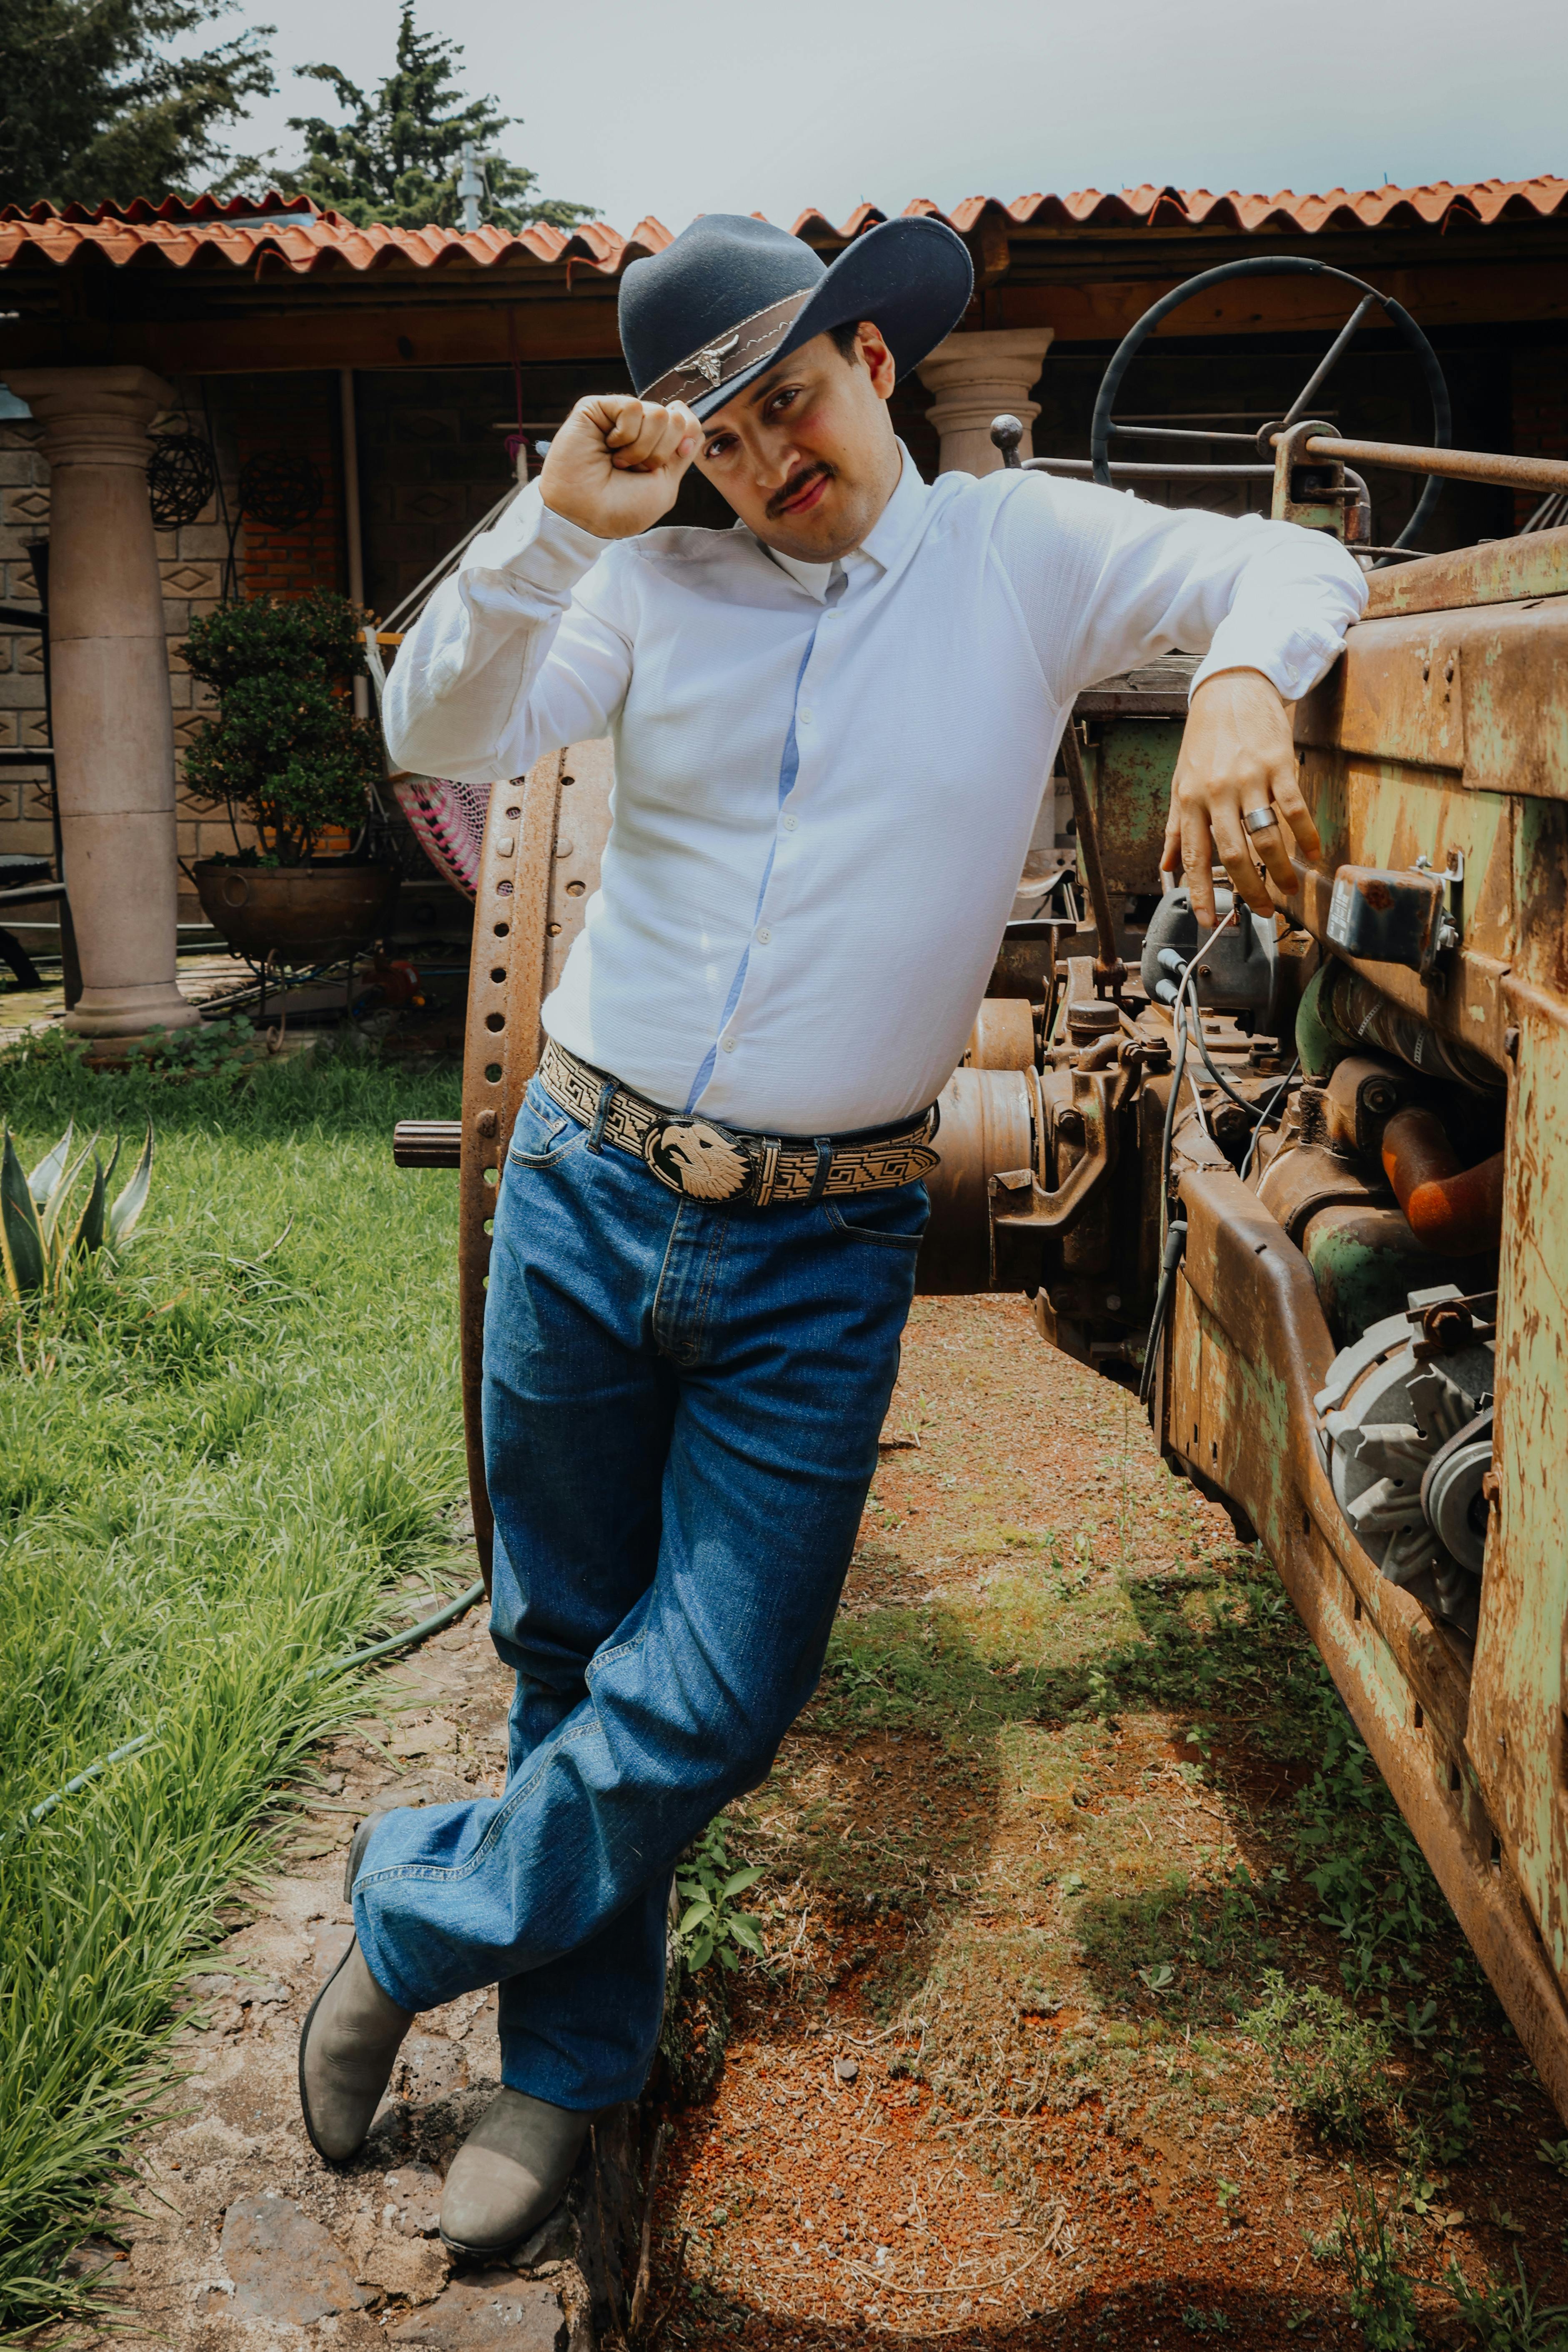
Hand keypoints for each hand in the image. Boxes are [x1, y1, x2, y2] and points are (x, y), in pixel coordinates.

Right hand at [539, 394, 700, 539]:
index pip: (687, 424)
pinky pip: (632, 407)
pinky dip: (625, 435)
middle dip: (660, 453)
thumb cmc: (621, 508)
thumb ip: (680, 452)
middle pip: (677, 419)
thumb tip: (684, 414)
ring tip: (619, 462)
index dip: (685, 441)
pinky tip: (608, 447)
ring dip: (641, 448)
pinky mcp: (597, 408)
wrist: (586, 516)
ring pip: (658, 413)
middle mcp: (638, 428)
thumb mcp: (664, 487)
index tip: (662, 466)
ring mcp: (618, 417)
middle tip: (634, 470)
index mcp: (655, 445)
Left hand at [1160, 668, 1321, 927]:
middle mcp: (1217, 793)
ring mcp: (1249, 779)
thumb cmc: (1204, 739)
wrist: (1231, 688)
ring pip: (1266, 837)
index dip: (1201, 893)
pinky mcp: (1278, 765)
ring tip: (1290, 890)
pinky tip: (1312, 854)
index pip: (1194, 858)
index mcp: (1189, 801)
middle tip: (1264, 912)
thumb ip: (1174, 827)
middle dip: (1250, 891)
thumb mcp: (1180, 782)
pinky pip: (1295, 809)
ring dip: (1280, 871)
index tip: (1210, 922)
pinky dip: (1305, 836)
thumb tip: (1165, 867)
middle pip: (1233, 855)